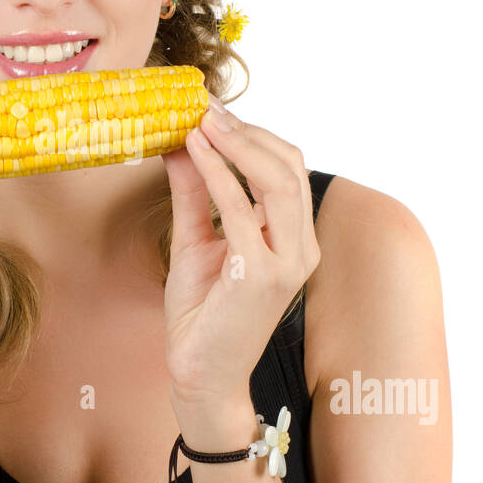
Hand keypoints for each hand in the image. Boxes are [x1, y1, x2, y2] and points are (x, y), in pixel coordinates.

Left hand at [161, 98, 320, 435]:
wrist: (200, 375)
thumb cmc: (203, 314)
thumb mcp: (197, 241)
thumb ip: (195, 194)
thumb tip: (180, 143)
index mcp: (296, 239)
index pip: (289, 169)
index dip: (254, 134)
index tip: (213, 110)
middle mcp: (302, 248)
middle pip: (290, 166)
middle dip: (247, 131)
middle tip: (205, 107)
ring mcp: (286, 262)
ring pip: (276, 180)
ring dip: (236, 143)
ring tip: (200, 120)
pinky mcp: (260, 275)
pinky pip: (242, 209)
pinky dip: (218, 172)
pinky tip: (193, 150)